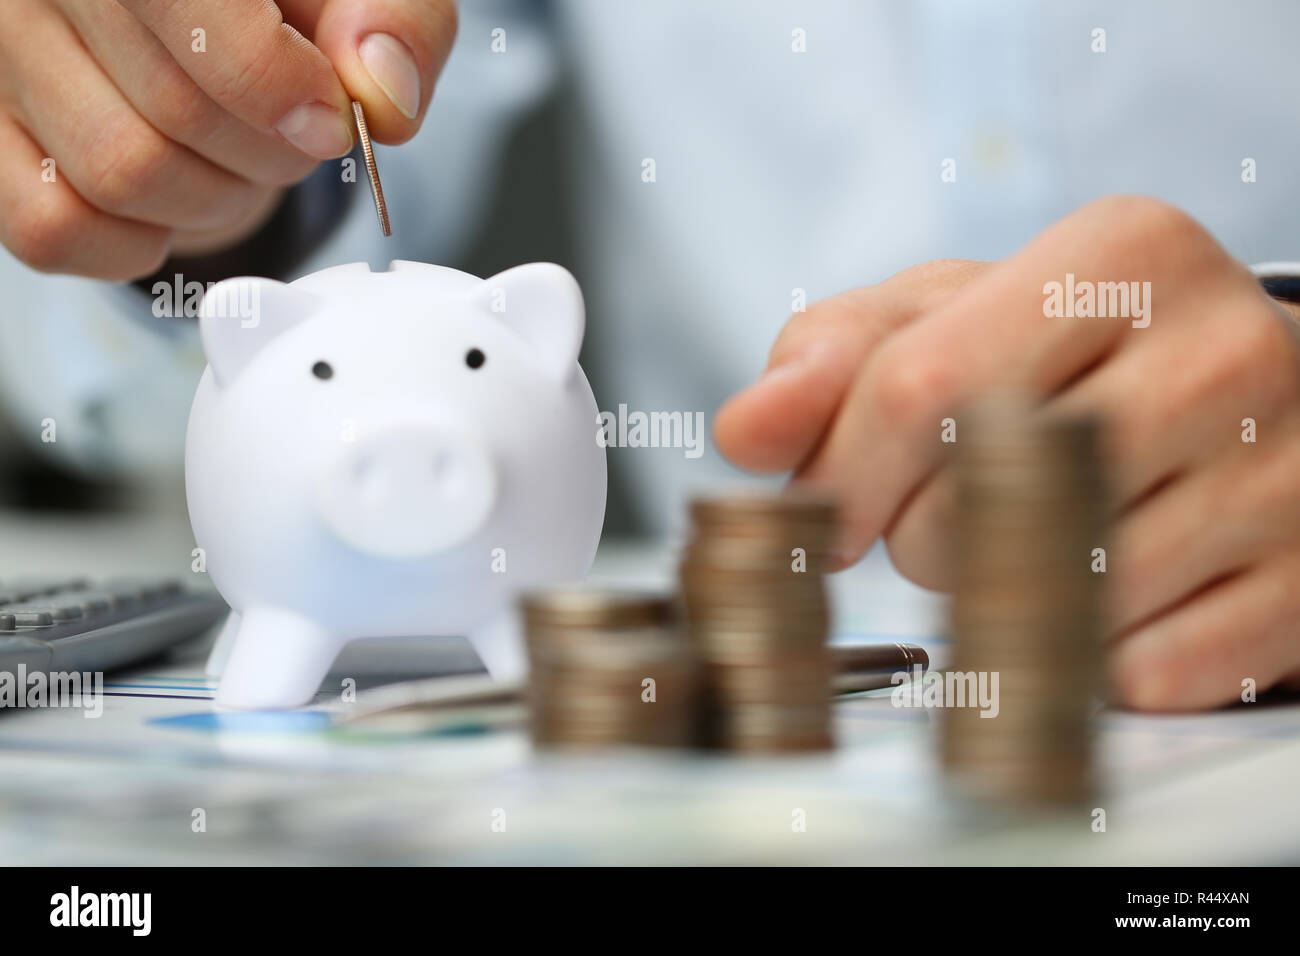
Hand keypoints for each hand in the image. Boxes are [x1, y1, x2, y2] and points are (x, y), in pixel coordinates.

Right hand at [0, 0, 455, 277]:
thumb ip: (395, 20)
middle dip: (271, 152)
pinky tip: (175, 195)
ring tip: (239, 157)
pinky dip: (138, 241)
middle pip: (176, 111)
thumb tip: (381, 94)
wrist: (208, 17)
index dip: (284, 92)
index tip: (331, 120)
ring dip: (214, 197)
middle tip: (296, 134)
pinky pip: (55, 229)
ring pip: (120, 175)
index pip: (200, 21)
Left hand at [716, 196, 1299, 710]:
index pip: (918, 391)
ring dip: (1003, 599)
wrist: (1240, 394)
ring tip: (1030, 543)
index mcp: (1123, 257)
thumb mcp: (945, 314)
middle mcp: (1224, 352)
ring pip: (1061, 598)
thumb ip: (834, 360)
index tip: (824, 516)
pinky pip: (1143, 671)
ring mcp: (1284, 474)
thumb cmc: (1070, 350)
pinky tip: (1106, 593)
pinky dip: (1090, 657)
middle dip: (922, 536)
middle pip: (980, 503)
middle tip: (955, 511)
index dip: (844, 473)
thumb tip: (745, 433)